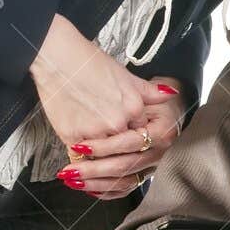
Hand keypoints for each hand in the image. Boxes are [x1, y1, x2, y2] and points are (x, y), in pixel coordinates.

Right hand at [30, 14, 178, 195]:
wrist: (59, 59)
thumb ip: (148, 91)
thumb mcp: (125, 75)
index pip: (140, 135)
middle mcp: (118, 123)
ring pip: (103, 160)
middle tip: (111, 166)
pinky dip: (79, 165)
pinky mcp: (73, 137)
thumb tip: (170, 93)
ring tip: (92, 170)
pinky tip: (77, 167)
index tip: (126, 145)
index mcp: (134, 108)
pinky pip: (80, 160)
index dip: (132, 140)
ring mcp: (96, 132)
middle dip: (118, 160)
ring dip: (98, 167)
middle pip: (124, 152)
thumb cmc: (90, 64)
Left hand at [62, 87, 186, 199]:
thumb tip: (167, 91)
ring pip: (123, 182)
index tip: (79, 147)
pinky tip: (88, 188)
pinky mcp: (142, 175)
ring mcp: (150, 166)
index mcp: (161, 133)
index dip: (104, 146)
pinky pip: (124, 190)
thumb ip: (150, 92)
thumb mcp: (145, 92)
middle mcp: (158, 153)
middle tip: (71, 170)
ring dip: (96, 183)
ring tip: (73, 180)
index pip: (130, 143)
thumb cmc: (149, 102)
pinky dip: (106, 192)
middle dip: (94, 169)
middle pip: (125, 166)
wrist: (161, 114)